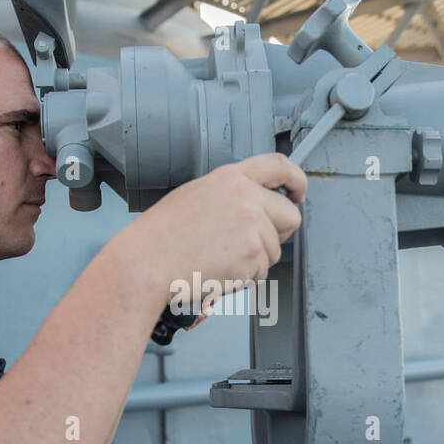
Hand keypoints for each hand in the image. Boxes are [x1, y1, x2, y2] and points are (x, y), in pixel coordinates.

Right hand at [121, 153, 306, 301]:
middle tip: (250, 247)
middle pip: (289, 216)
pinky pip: (263, 272)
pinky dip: (244, 278)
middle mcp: (245, 196)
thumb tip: (253, 209)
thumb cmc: (158, 239)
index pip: (277, 165)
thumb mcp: (194, 197)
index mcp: (229, 178)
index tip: (299, 192)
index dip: (296, 179)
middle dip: (278, 234)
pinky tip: (217, 271)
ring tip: (218, 260)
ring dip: (254, 262)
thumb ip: (229, 197)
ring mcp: (252, 224)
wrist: (145, 265)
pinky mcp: (253, 253)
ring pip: (275, 250)